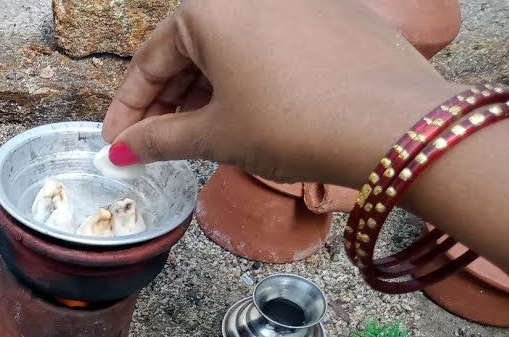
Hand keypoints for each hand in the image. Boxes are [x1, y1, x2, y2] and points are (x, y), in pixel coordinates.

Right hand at [102, 0, 461, 186]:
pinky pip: (273, 41)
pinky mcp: (335, 11)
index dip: (127, 111)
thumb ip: (161, 139)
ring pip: (232, 44)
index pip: (149, 63)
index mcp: (208, 8)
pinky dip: (250, 75)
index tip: (114, 144)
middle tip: (149, 144)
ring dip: (206, 88)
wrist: (394, 124)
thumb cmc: (294, 124)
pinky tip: (248, 112)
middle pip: (189, 48)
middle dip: (166, 100)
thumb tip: (125, 149)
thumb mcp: (216, 136)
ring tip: (196, 134)